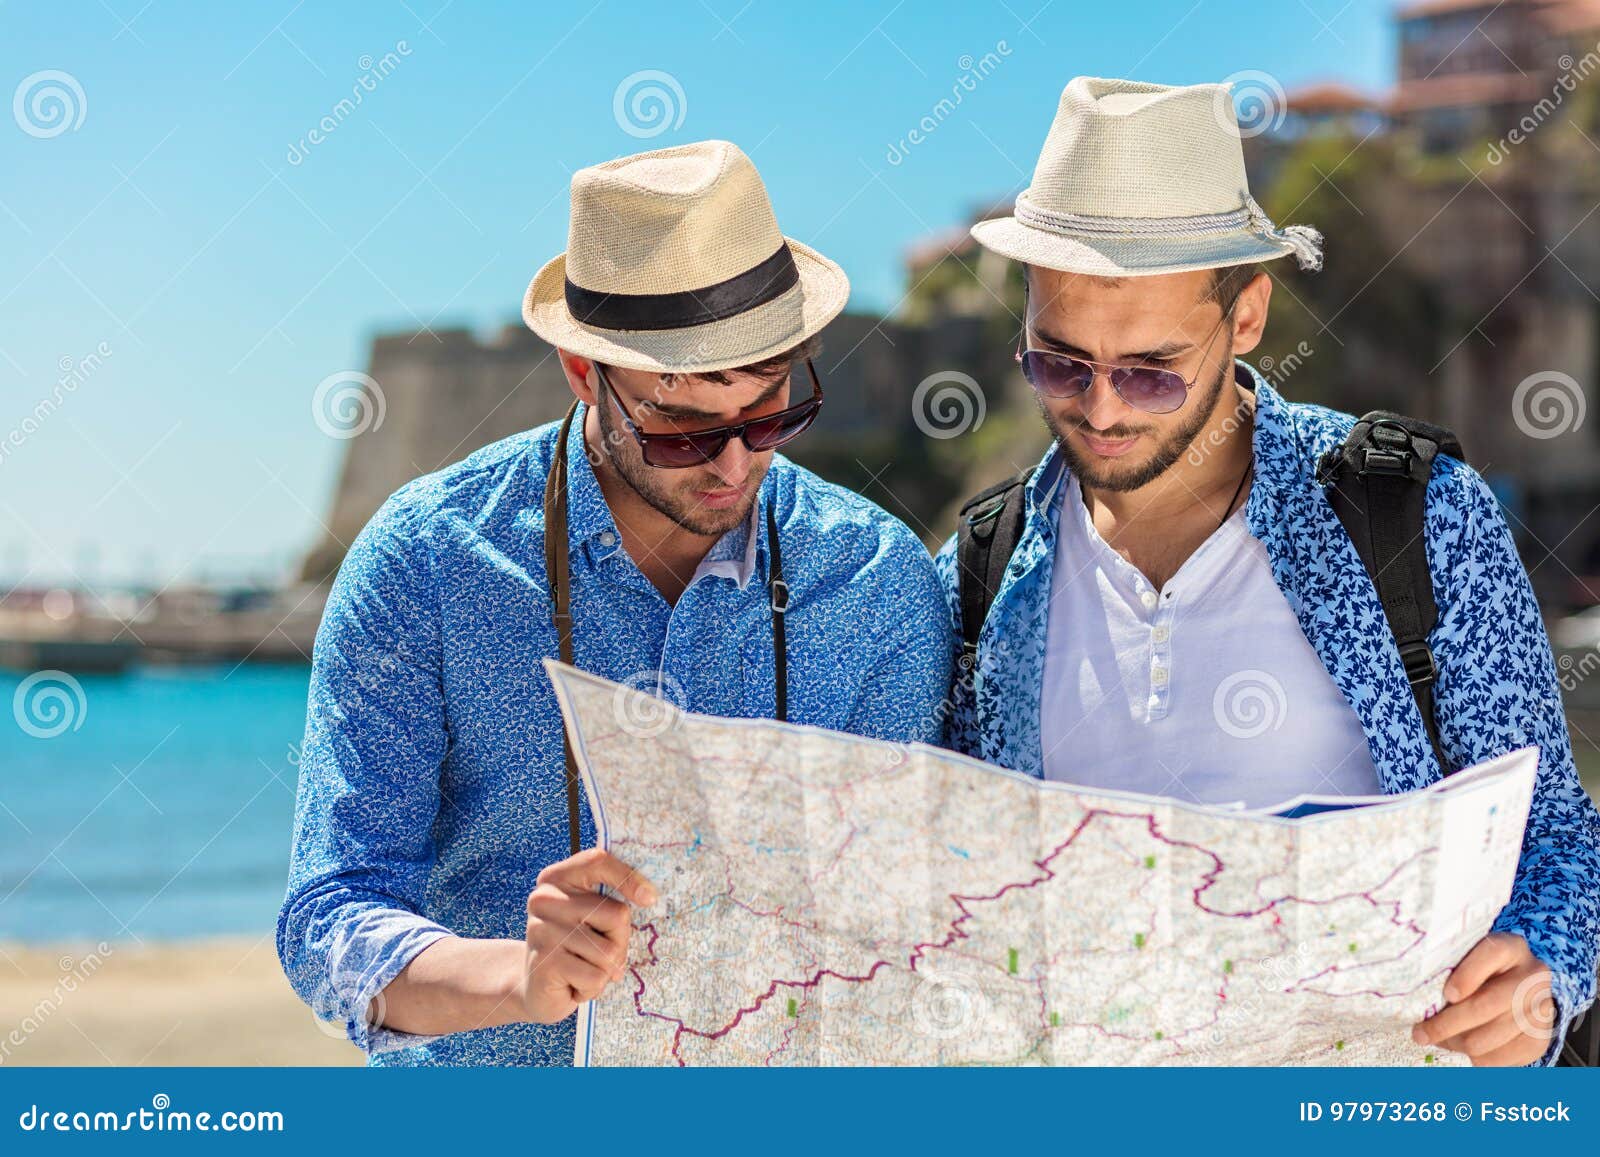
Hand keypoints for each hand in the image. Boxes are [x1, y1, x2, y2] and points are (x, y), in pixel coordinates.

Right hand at [519, 848, 658, 1024]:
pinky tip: (574, 985)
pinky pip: (594, 977)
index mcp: (559, 878)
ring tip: (584, 971)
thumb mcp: (592, 920)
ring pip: (608, 952)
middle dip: (620, 943)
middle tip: (603, 956)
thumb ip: (610, 905)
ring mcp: (542, 929)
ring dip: (606, 970)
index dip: (629, 877)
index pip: (598, 862)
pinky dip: (592, 988)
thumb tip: (648, 895)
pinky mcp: (544, 961)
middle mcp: (546, 898)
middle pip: (616, 915)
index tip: (650, 899)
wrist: (536, 989)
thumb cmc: (576, 950)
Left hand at [1412, 932, 1554, 1065]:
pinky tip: (1460, 1049)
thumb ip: (1449, 969)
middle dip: (1447, 1024)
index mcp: (1511, 947)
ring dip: (1456, 1044)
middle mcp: (1533, 976)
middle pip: (1486, 1004)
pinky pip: (1500, 1058)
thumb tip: (1418, 1001)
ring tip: (1438, 1040)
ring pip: (1488, 1037)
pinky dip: (1475, 1059)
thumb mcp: (1467, 958)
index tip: (1446, 995)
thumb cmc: (1479, 970)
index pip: (1492, 953)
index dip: (1467, 976)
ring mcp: (1541, 1009)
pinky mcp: (1540, 1039)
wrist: (1521, 988)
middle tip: (1420, 1033)